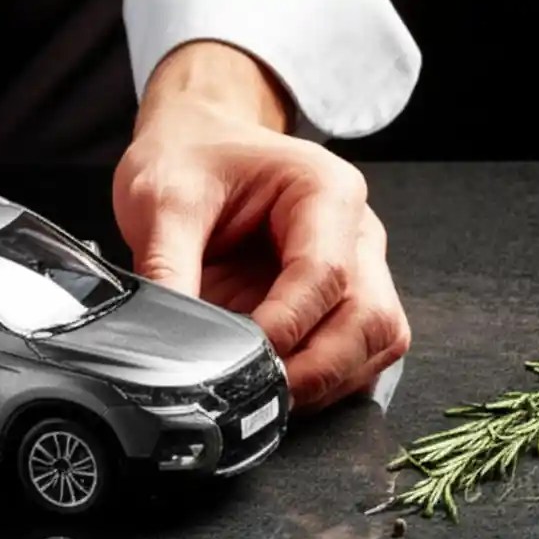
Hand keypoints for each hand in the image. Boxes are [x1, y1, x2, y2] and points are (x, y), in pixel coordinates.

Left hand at [113, 42, 409, 411]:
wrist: (195, 142)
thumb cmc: (189, 159)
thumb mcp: (162, 201)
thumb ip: (167, 268)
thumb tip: (169, 341)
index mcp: (324, 191)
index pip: (325, 274)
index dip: (285, 327)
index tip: (239, 358)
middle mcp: (356, 231)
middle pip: (369, 319)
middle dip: (316, 369)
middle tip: (256, 395)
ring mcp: (358, 268)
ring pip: (376, 343)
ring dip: (326, 382)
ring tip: (264, 397)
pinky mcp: (342, 300)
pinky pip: (358, 354)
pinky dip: (324, 381)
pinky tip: (277, 388)